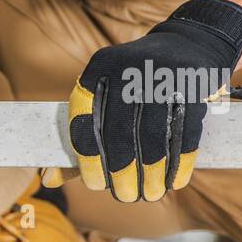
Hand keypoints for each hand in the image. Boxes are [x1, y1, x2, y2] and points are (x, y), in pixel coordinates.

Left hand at [66, 0, 241, 202]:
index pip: (84, 121)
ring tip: (150, 194)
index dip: (88, 159)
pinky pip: (185, 133)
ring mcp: (164, 75)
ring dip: (152, 174)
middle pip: (119, 133)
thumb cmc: (134, 85)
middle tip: (125, 196)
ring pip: (153, 137)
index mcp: (98, 68)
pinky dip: (179, 163)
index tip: (95, 185)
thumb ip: (81, 138)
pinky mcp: (194, 86)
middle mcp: (129, 69)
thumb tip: (47, 180)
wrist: (189, 45)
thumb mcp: (104, 98)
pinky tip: (174, 182)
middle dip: (122, 173)